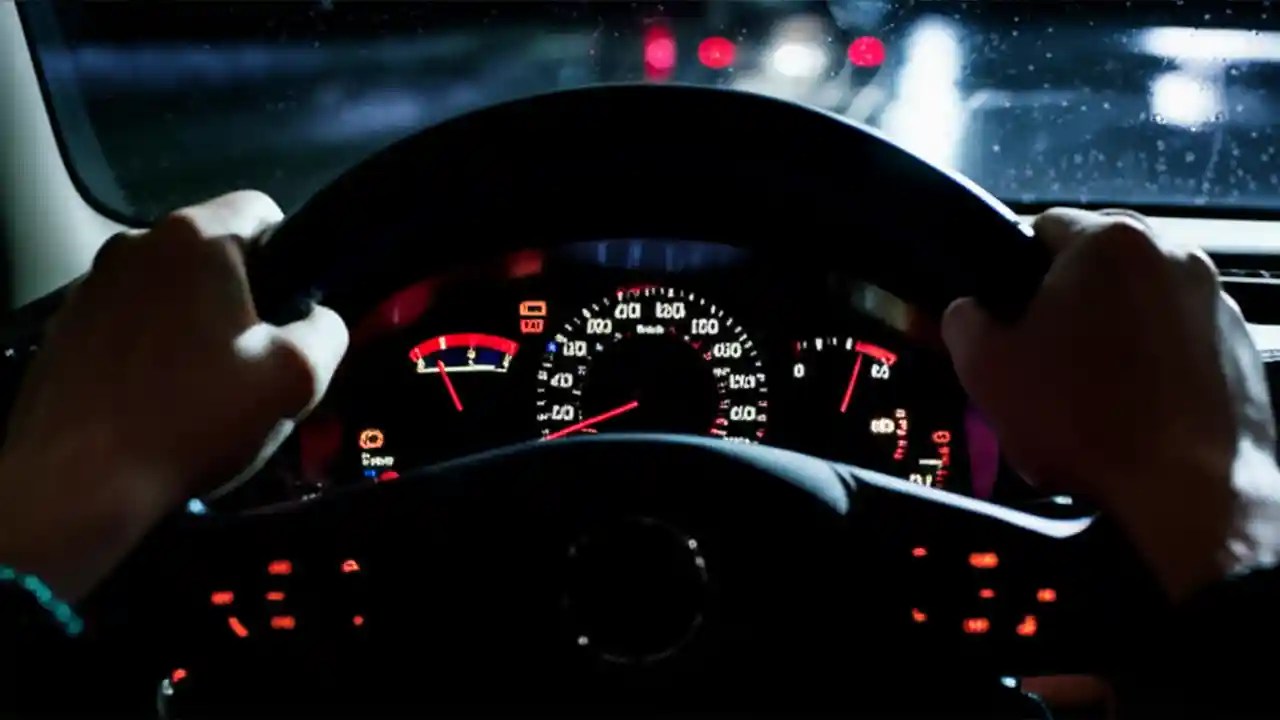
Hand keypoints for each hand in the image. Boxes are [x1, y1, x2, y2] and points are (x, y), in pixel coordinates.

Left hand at [0, 191, 347, 599]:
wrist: (80, 482)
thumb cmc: (195, 418)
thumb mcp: (297, 379)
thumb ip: (328, 332)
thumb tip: (320, 320)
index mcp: (196, 238)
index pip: (260, 209)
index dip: (290, 253)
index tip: (292, 308)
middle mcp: (134, 244)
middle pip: (210, 253)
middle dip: (238, 294)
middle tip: (252, 359)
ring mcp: (90, 285)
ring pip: (165, 289)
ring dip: (189, 322)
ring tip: (199, 386)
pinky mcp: (61, 329)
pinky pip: (125, 323)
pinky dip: (147, 349)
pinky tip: (154, 400)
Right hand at [943, 208, 1279, 600]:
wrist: (1193, 491)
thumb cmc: (1082, 420)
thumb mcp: (986, 369)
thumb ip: (961, 322)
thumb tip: (968, 311)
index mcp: (1107, 241)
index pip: (1038, 227)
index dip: (1007, 273)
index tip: (1001, 317)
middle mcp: (1173, 253)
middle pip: (1095, 266)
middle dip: (1064, 303)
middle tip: (1039, 358)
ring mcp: (1216, 299)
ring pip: (1138, 302)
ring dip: (1110, 331)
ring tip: (1088, 391)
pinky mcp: (1242, 345)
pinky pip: (1178, 339)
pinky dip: (1152, 362)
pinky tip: (1133, 408)